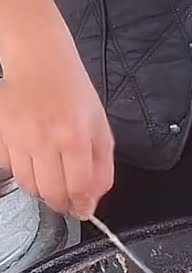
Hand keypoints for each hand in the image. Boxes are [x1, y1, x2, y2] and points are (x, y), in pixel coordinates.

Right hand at [0, 57, 113, 218]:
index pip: (77, 187)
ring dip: (42, 188)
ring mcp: (16, 135)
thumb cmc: (74, 95)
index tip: (82, 209)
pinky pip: (8, 168)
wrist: (41, 64)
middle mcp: (43, 137)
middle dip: (61, 202)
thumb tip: (91, 201)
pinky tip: (32, 158)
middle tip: (67, 198)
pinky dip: (21, 170)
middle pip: (50, 192)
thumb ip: (102, 169)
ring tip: (51, 175)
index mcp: (74, 136)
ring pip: (28, 184)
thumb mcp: (101, 130)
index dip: (81, 205)